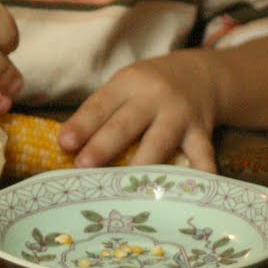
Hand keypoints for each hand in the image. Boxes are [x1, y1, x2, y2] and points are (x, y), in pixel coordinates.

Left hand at [58, 50, 219, 171]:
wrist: (200, 75)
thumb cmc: (148, 88)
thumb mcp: (123, 87)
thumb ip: (100, 113)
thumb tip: (66, 147)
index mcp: (128, 84)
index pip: (100, 105)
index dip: (82, 124)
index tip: (65, 144)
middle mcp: (154, 97)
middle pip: (126, 124)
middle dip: (104, 146)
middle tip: (84, 166)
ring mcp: (179, 115)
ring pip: (160, 141)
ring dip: (143, 164)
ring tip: (126, 187)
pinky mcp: (201, 132)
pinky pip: (202, 155)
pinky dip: (200, 173)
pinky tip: (191, 192)